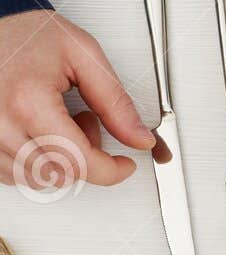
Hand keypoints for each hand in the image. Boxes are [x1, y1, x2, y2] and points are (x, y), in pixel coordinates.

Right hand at [0, 10, 152, 189]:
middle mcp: (1, 122)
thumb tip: (140, 139)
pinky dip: (36, 161)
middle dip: (86, 157)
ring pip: (39, 179)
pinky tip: (40, 134)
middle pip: (62, 175)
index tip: (124, 165)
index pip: (81, 163)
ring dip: (60, 160)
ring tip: (60, 123)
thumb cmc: (25, 32)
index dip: (112, 170)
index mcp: (28, 102)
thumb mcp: (82, 55)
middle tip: (86, 122)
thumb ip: (115, 102)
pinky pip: (14, 174)